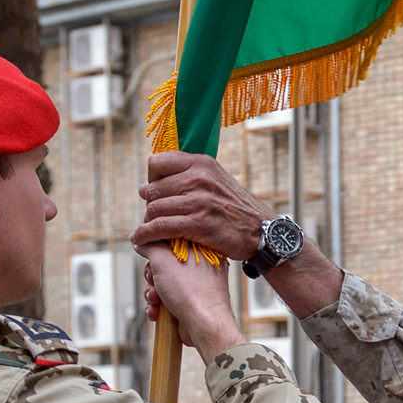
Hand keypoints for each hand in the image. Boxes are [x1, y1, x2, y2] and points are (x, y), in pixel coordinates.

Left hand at [133, 152, 269, 261]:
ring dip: (148, 222)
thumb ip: (187, 177)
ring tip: (150, 230)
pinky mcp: (198, 224)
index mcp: (201, 163)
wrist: (262, 232)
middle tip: (155, 216)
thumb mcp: (216, 180)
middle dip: (150, 205)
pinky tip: (140, 239)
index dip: (151, 180)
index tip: (158, 192)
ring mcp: (199, 201)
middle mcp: (199, 178)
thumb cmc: (236, 209)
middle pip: (152, 189)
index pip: (156, 163)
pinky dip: (146, 234)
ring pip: (154, 209)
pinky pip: (160, 226)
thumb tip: (147, 185)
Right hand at [138, 243, 241, 364]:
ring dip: (152, 294)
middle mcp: (199, 268)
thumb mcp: (164, 260)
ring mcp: (195, 287)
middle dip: (152, 276)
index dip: (155, 248)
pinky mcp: (190, 304)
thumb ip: (151, 246)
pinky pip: (168, 300)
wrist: (204, 326)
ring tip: (155, 300)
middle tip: (153, 281)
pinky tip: (157, 313)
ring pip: (163, 284)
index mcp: (199, 252)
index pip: (172, 241)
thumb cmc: (190, 292)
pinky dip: (159, 307)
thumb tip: (141, 242)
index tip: (148, 255)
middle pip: (164, 264)